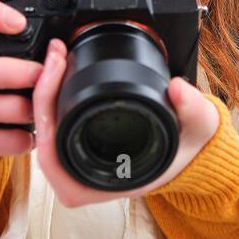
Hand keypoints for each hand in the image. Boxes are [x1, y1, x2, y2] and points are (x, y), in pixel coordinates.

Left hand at [30, 37, 221, 207]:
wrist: (193, 152)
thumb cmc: (189, 149)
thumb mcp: (198, 128)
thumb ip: (193, 109)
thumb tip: (178, 89)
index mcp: (100, 184)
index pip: (52, 155)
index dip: (45, 112)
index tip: (56, 72)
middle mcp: (81, 178)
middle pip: (40, 135)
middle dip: (41, 90)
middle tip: (56, 54)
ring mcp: (76, 161)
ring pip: (43, 128)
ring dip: (44, 90)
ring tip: (58, 55)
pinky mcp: (79, 142)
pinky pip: (53, 122)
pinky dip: (53, 94)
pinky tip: (62, 67)